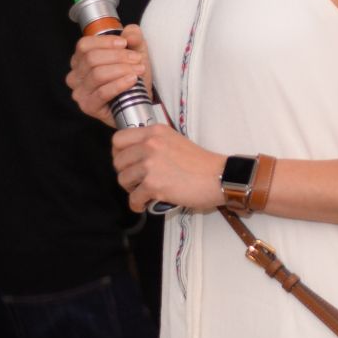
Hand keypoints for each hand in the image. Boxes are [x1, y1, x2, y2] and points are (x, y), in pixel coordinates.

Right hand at [69, 26, 153, 127]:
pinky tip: (132, 81)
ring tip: (138, 70)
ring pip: (98, 75)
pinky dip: (119, 85)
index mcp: (81, 59)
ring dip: (122, 70)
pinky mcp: (89, 106)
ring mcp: (80, 92)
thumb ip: (134, 38)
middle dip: (118, 57)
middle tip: (137, 59)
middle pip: (92, 59)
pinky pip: (102, 93)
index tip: (124, 43)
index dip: (105, 42)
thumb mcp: (136, 52)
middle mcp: (76, 75)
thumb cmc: (132, 77)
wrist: (138, 102)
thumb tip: (130, 33)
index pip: (84, 45)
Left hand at [111, 124, 226, 214]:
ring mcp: (150, 165)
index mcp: (154, 132)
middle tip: (137, 180)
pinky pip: (133, 198)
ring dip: (131, 189)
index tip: (126, 161)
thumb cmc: (201, 163)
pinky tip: (145, 204)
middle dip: (125, 173)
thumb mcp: (175, 140)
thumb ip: (154, 143)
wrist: (219, 177)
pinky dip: (138, 204)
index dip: (118, 153)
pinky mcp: (153, 185)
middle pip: (118, 162)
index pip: (118, 139)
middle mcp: (150, 145)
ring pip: (123, 180)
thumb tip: (135, 155)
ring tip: (143, 191)